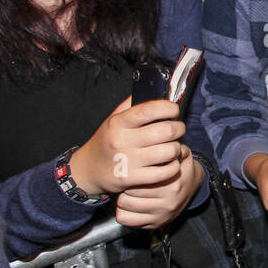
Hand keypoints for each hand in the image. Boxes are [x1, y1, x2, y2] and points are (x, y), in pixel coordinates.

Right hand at [72, 97, 187, 195]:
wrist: (88, 169)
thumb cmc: (106, 141)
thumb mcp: (113, 119)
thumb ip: (133, 104)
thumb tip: (156, 90)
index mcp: (119, 123)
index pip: (149, 110)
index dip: (168, 108)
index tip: (174, 110)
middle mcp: (122, 141)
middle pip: (165, 131)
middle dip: (179, 128)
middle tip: (178, 129)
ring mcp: (127, 161)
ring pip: (169, 151)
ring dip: (177, 148)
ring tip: (173, 147)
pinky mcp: (132, 178)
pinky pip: (165, 172)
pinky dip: (173, 166)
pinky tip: (170, 162)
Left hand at [114, 144, 201, 228]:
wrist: (193, 189)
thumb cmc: (182, 170)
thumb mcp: (183, 156)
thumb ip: (176, 149)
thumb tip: (169, 142)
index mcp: (172, 184)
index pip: (139, 179)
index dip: (131, 172)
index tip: (133, 169)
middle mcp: (167, 202)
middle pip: (128, 193)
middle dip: (126, 185)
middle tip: (130, 181)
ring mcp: (160, 215)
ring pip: (123, 206)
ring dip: (123, 198)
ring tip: (129, 192)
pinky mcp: (153, 224)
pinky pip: (124, 219)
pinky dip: (122, 212)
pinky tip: (129, 205)